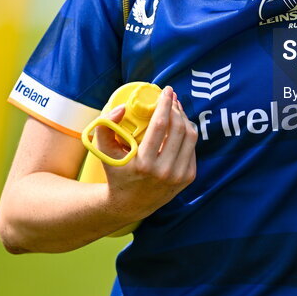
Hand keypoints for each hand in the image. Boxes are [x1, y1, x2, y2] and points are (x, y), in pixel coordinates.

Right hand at [98, 86, 197, 218]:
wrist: (129, 204)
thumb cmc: (116, 173)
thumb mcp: (103, 152)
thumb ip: (105, 127)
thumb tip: (123, 107)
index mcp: (144, 164)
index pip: (160, 125)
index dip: (165, 104)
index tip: (166, 90)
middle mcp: (165, 171)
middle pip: (178, 128)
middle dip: (176, 108)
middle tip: (172, 98)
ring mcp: (179, 176)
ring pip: (190, 137)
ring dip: (185, 118)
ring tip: (177, 109)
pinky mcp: (188, 178)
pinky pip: (193, 148)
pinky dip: (187, 134)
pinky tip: (180, 126)